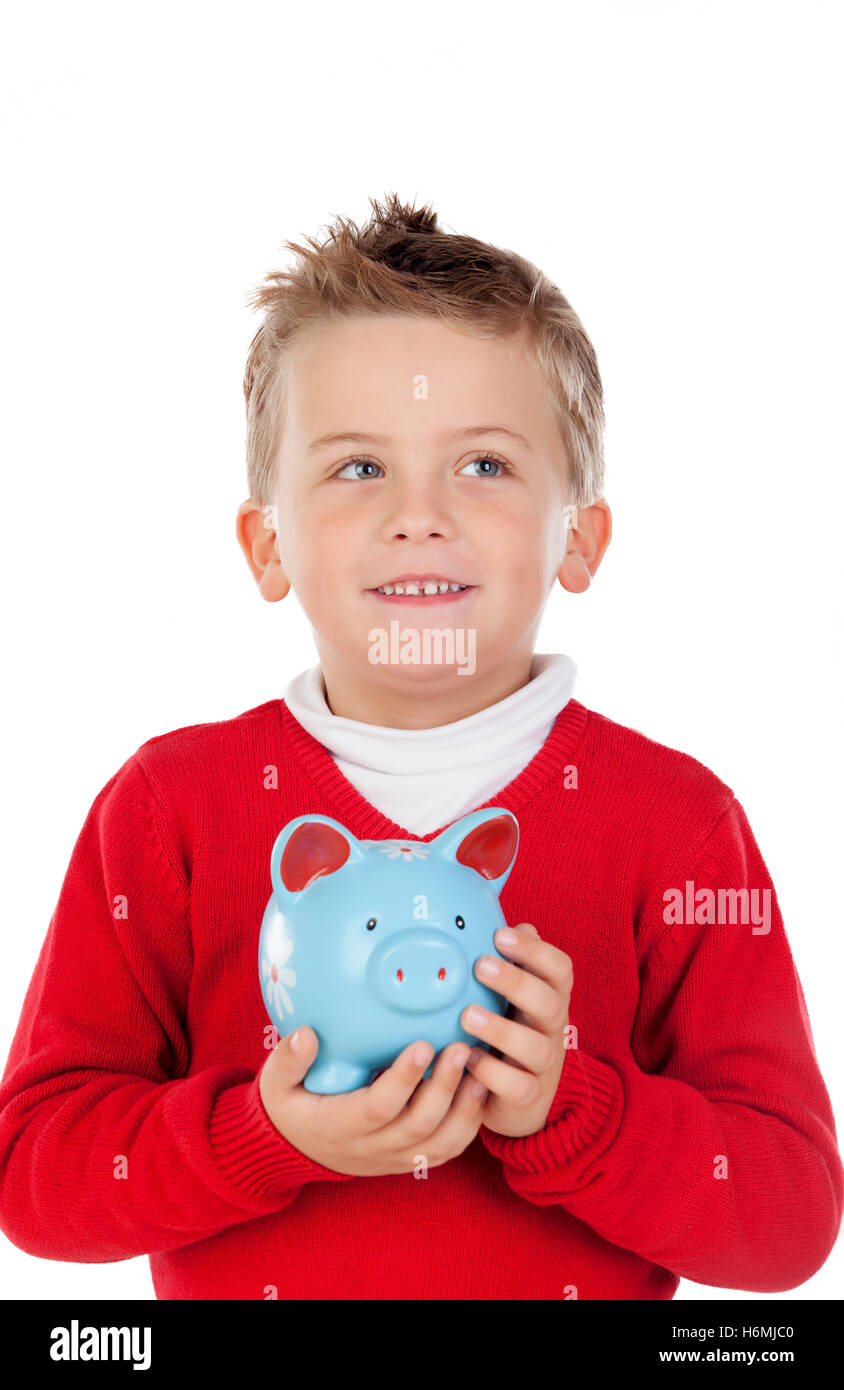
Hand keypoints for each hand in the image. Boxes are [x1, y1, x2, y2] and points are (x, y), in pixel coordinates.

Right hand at [258, 1028, 487, 1176]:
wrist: (294, 1148)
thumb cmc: (289, 1105)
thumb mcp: (276, 1083)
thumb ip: (288, 1059)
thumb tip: (307, 1035)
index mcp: (338, 1126)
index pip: (378, 1108)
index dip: (404, 1080)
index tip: (423, 1044)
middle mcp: (370, 1148)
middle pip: (418, 1125)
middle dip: (445, 1086)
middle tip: (463, 1047)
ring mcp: (392, 1157)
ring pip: (440, 1144)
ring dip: (465, 1109)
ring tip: (481, 1069)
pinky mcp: (407, 1159)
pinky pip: (445, 1151)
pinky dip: (468, 1125)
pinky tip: (479, 1089)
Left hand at [461, 923, 572, 1137]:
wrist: (519, 1099)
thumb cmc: (509, 1031)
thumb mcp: (512, 996)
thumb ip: (510, 962)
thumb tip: (500, 922)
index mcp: (550, 997)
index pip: (560, 969)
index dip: (535, 951)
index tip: (500, 935)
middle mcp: (552, 1029)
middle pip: (550, 1003)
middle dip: (516, 982)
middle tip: (479, 966)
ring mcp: (544, 1065)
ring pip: (535, 1048)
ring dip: (501, 1029)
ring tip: (467, 1015)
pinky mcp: (529, 1098)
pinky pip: (517, 1088)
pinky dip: (492, 1074)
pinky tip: (467, 1058)